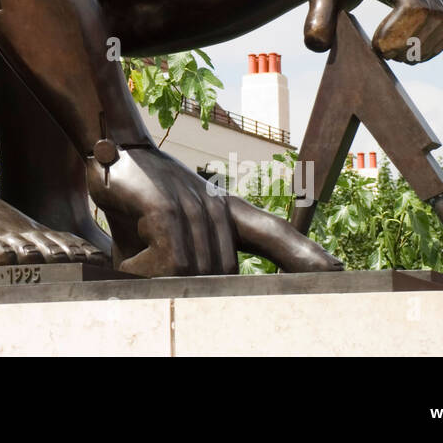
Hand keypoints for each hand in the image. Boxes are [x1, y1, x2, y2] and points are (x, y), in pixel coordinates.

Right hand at [86, 144, 341, 275]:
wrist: (103, 150)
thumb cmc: (132, 200)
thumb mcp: (163, 232)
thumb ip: (184, 258)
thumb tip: (192, 292)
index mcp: (223, 209)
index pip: (273, 232)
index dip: (305, 253)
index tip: (339, 269)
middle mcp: (216, 204)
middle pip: (225, 271)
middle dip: (200, 289)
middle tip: (157, 280)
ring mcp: (195, 204)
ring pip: (197, 272)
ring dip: (159, 278)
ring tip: (130, 263)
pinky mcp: (169, 208)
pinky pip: (173, 261)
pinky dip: (147, 270)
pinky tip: (129, 261)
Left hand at [304, 0, 442, 62]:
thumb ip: (316, 15)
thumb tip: (317, 46)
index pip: (413, 4)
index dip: (401, 32)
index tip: (376, 45)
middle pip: (434, 17)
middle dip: (411, 44)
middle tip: (383, 54)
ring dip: (426, 47)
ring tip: (396, 54)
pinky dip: (437, 43)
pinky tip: (409, 49)